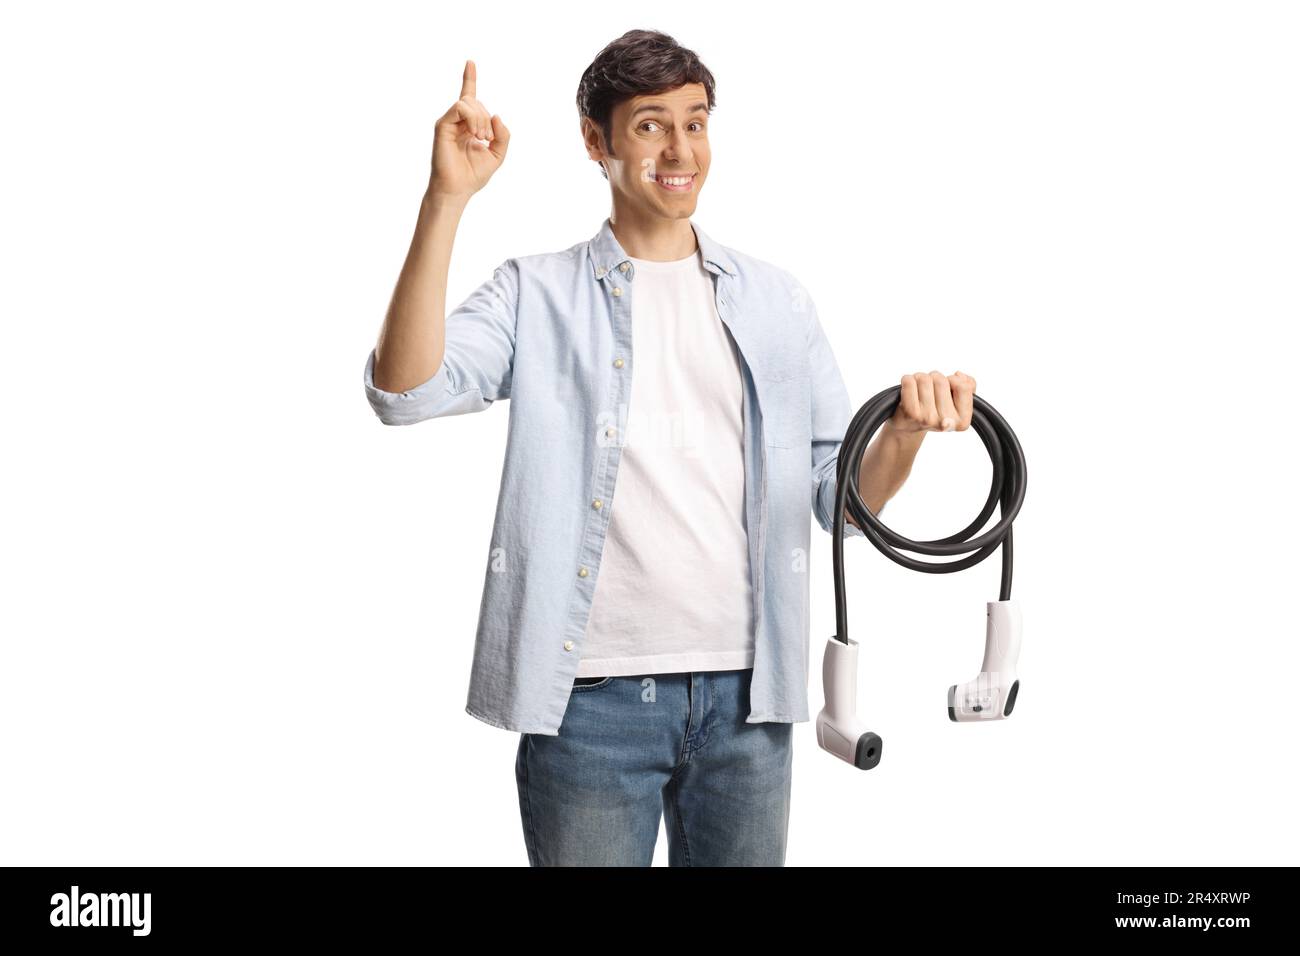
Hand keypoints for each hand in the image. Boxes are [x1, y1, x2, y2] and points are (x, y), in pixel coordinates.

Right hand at [428, 59, 510, 199]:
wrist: (457, 189)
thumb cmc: (473, 175)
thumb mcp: (498, 155)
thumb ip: (503, 136)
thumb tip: (496, 116)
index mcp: (468, 125)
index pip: (469, 97)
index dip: (469, 78)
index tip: (470, 62)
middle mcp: (457, 121)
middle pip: (475, 101)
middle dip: (486, 118)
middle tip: (488, 139)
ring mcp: (448, 122)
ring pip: (468, 102)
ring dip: (481, 118)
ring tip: (482, 138)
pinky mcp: (441, 125)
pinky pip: (459, 107)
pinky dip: (472, 117)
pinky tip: (475, 134)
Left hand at [887, 371, 975, 434]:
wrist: (908, 425)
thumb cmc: (934, 410)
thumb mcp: (957, 402)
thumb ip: (969, 386)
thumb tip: (959, 375)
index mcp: (962, 421)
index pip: (964, 387)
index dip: (954, 380)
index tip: (947, 387)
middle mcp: (946, 421)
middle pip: (941, 380)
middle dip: (934, 378)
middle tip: (929, 390)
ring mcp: (927, 418)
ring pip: (925, 378)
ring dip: (920, 378)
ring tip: (919, 391)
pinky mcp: (910, 412)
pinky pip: (909, 381)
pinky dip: (907, 380)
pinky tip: (908, 390)